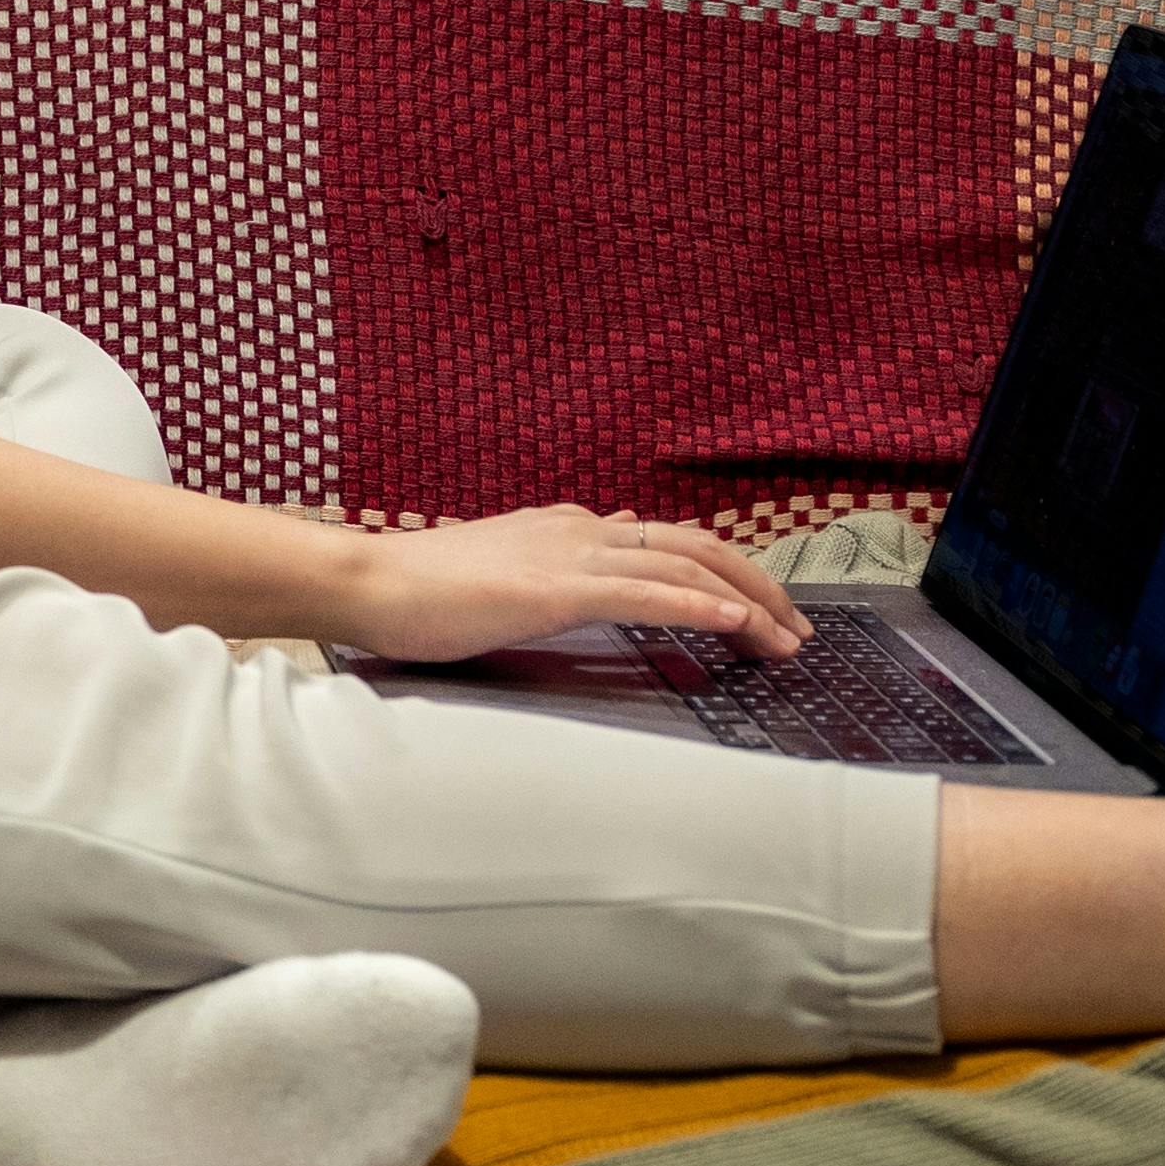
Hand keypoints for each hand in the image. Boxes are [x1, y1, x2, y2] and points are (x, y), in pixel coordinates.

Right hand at [322, 505, 810, 665]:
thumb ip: (552, 572)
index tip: (757, 608)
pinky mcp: (559, 590)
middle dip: (757, 583)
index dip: (723, 571)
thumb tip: (596, 570)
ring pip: (687, 566)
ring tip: (786, 638)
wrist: (369, 581)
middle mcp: (581, 529)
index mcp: (567, 527)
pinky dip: (703, 606)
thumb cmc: (418, 591)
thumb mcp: (500, 575)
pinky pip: (650, 595)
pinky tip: (738, 624)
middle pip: (696, 545)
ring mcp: (572, 554)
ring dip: (748, 602)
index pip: (666, 542)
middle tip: (795, 627)